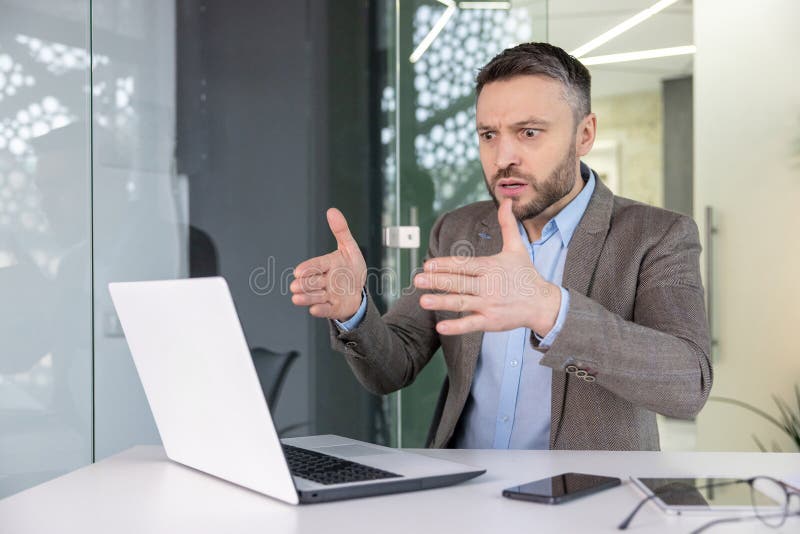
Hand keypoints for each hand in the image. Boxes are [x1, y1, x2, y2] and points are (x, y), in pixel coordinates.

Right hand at [291, 208, 366, 320]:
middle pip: (312, 282)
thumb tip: (332, 211)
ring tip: (297, 298)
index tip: (298, 272)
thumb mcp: (349, 248)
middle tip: (296, 285)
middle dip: (304, 284)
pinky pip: (325, 310)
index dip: (308, 268)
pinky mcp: (333, 308)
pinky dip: (320, 310)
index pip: (316, 265)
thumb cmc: (351, 268)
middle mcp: (324, 280)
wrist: (359, 290)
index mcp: (326, 265)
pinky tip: (314, 310)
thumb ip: (341, 231)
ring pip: (315, 296)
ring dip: (307, 297)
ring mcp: (328, 295)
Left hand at [413, 198, 560, 335]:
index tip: (428, 265)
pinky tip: (440, 326)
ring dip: (442, 302)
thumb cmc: (525, 274)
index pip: (464, 265)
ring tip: (423, 300)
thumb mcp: (517, 248)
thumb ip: (507, 225)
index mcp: (491, 267)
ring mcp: (490, 304)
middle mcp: (489, 285)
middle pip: (459, 283)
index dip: (445, 265)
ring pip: (462, 303)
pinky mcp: (492, 322)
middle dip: (437, 281)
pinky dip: (457, 326)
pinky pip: (472, 324)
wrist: (543, 303)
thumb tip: (506, 200)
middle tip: (416, 280)